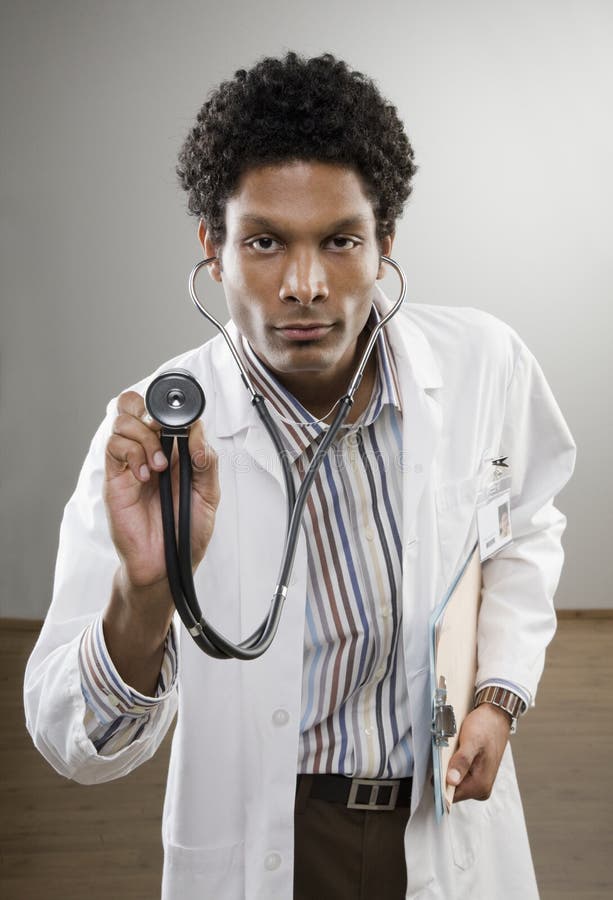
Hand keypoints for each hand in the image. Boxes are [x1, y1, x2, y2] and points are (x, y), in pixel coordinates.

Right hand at [104, 389, 219, 592]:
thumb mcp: (209, 495)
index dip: (176, 410)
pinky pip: (115, 447)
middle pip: (137, 405)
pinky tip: (145, 476)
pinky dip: (133, 455)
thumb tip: (197, 435)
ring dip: (145, 438)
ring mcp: (131, 463)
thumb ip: (206, 462)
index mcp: (176, 452)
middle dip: (152, 412)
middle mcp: (151, 452)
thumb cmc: (186, 532)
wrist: (166, 564)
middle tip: (167, 436)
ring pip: (123, 421)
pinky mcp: (116, 478)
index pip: (168, 413)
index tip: (188, 425)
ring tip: (159, 467)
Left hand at [446, 703, 510, 801]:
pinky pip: (458, 775)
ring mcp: (479, 783)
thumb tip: (451, 780)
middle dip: (442, 775)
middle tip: (440, 756)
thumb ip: (462, 761)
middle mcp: (481, 789)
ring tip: (448, 752)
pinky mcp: (476, 775)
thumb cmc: (485, 726)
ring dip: (447, 769)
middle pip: (451, 789)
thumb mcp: (472, 741)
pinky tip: (453, 753)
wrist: (496, 717)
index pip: (450, 796)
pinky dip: (452, 765)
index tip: (432, 769)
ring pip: (453, 781)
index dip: (438, 783)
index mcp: (480, 786)